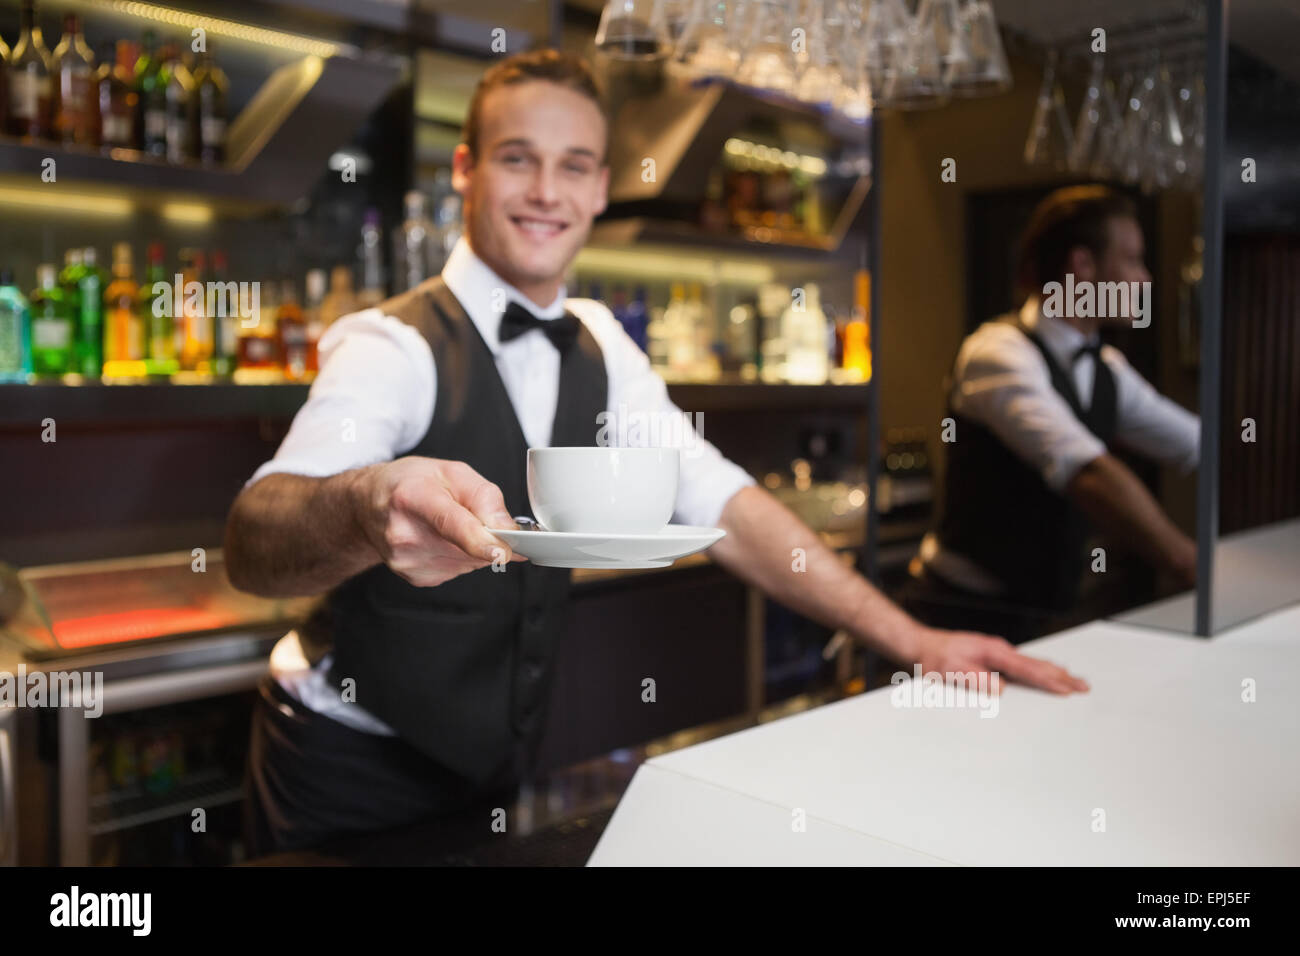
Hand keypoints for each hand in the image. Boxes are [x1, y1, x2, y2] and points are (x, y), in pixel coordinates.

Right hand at [354, 457, 523, 586]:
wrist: (369, 504)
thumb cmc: (410, 482)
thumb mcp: (451, 471)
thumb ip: (485, 497)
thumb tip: (508, 530)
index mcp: (413, 497)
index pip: (451, 524)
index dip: (480, 540)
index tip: (503, 552)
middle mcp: (405, 532)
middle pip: (467, 546)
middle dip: (486, 536)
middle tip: (472, 515)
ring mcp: (406, 560)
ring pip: (468, 561)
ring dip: (472, 546)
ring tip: (446, 524)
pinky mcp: (414, 577)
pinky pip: (458, 569)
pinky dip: (460, 556)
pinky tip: (440, 539)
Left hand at [912, 625, 1089, 695]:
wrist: (920, 645)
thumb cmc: (934, 658)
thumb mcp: (952, 671)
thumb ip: (977, 680)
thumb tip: (1001, 688)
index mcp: (993, 652)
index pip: (1027, 670)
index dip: (1050, 681)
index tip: (1068, 689)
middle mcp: (998, 649)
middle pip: (1036, 664)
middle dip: (1061, 676)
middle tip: (1083, 685)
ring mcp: (996, 651)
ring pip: (1031, 663)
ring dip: (1053, 671)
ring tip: (1072, 679)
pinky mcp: (991, 655)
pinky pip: (1021, 663)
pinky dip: (1038, 668)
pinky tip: (1044, 671)